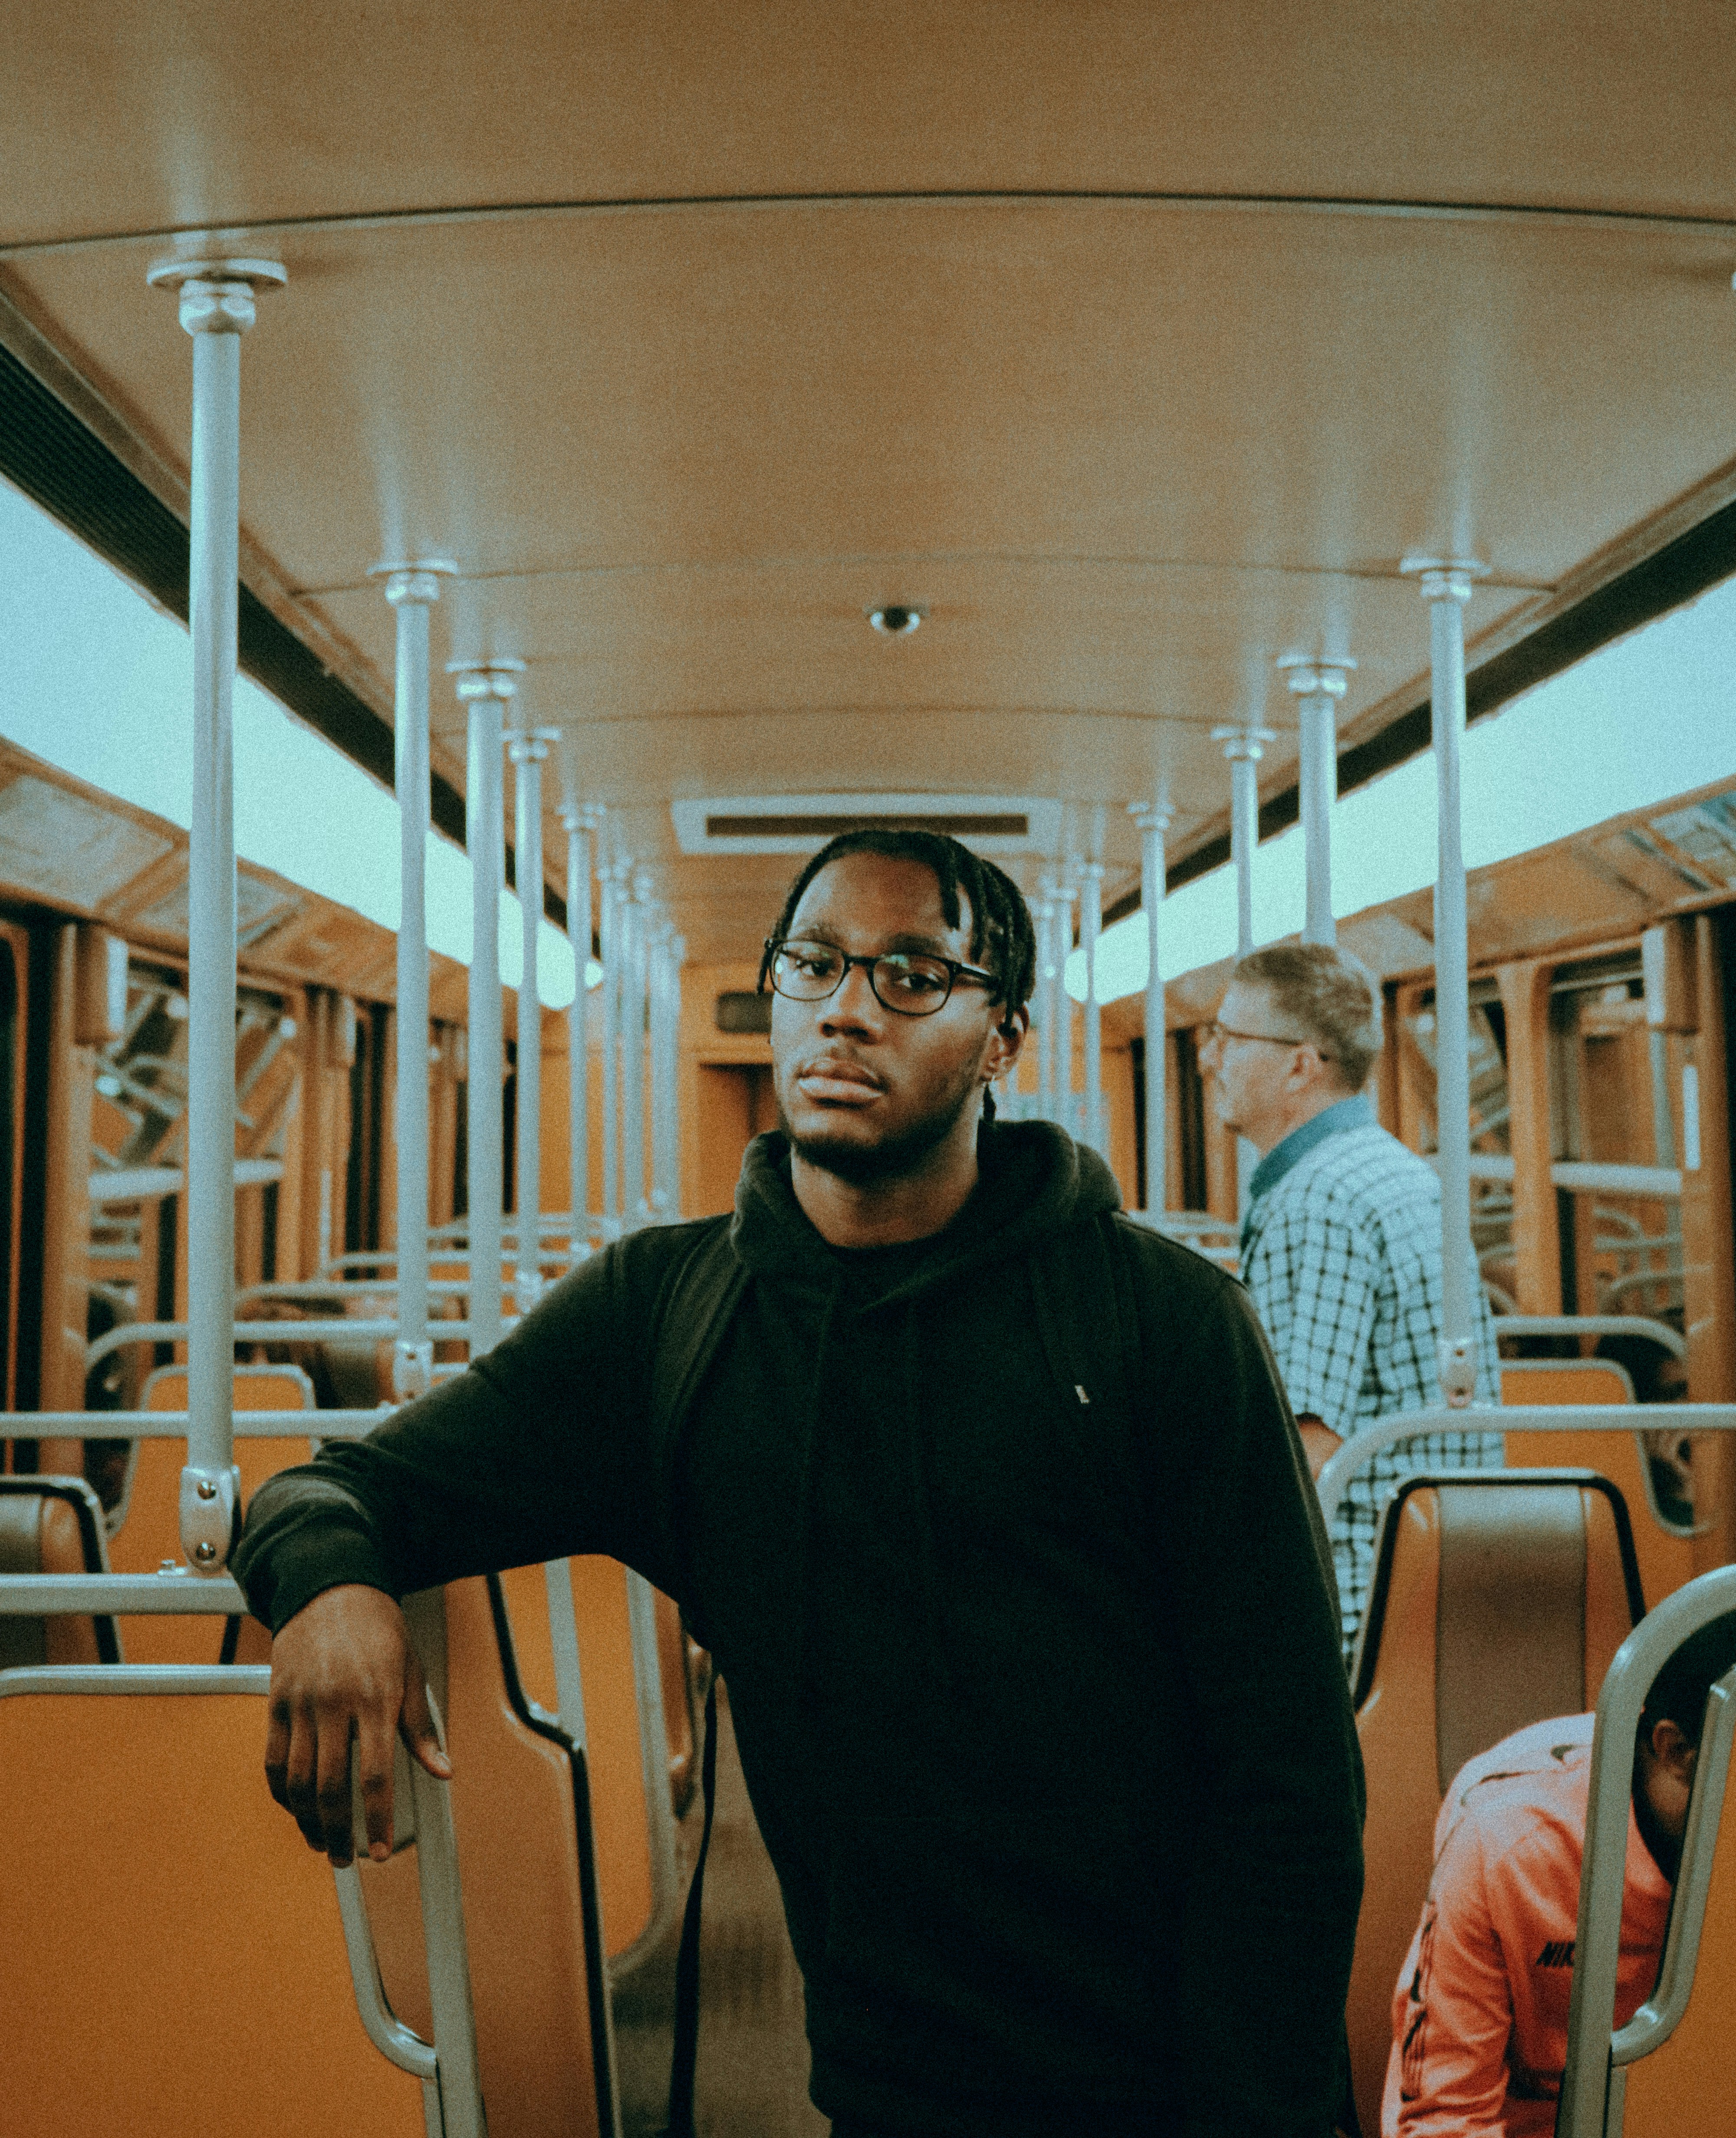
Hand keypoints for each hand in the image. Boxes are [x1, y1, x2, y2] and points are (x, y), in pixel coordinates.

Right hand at [263, 1584, 451, 1865]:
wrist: (331, 1588)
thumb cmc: (378, 1629)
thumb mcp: (412, 1670)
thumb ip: (421, 1727)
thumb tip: (443, 1770)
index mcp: (375, 1698)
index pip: (375, 1776)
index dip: (377, 1820)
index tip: (382, 1850)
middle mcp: (334, 1704)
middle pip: (329, 1787)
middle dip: (339, 1832)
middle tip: (348, 1857)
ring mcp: (300, 1704)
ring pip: (296, 1781)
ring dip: (308, 1821)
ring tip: (323, 1841)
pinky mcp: (276, 1702)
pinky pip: (273, 1760)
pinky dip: (282, 1793)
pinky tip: (296, 1809)